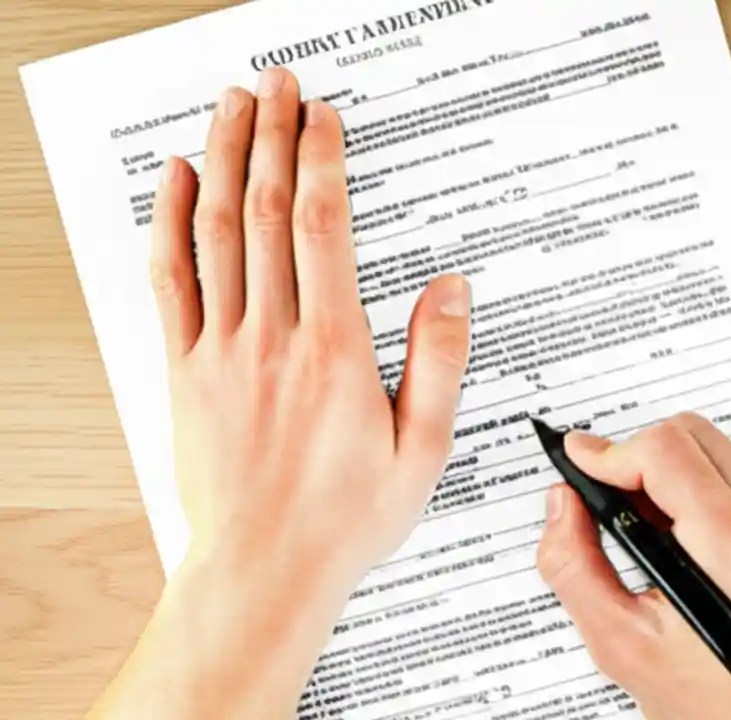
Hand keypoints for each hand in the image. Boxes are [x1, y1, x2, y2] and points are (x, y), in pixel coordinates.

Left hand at [88, 68, 470, 719]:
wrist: (264, 569)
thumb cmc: (344, 518)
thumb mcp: (421, 448)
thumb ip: (438, 363)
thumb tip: (450, 293)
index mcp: (334, 350)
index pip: (324, 229)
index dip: (323, 161)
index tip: (324, 118)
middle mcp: (272, 338)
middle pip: (269, 212)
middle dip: (274, 138)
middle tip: (278, 87)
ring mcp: (221, 351)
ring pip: (219, 232)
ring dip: (227, 160)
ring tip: (233, 107)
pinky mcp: (185, 372)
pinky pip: (171, 282)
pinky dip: (171, 224)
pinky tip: (179, 182)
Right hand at [536, 414, 730, 719]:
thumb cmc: (728, 707)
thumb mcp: (626, 646)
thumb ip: (575, 567)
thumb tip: (561, 506)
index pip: (663, 450)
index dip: (608, 452)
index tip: (577, 463)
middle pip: (688, 433)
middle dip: (635, 456)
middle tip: (606, 502)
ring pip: (713, 447)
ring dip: (667, 470)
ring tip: (644, 531)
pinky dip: (698, 487)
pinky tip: (681, 539)